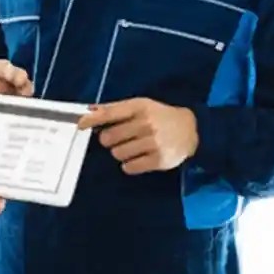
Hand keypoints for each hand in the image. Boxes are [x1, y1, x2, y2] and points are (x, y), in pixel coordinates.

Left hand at [77, 98, 198, 174]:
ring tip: (134, 147)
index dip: (92, 120)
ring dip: (121, 152)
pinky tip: (139, 157)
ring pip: (117, 154)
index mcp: (140, 108)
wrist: (192, 130)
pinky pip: (129, 167)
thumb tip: (90, 110)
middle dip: (109, 140)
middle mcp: (146, 124)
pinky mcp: (159, 160)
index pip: (110, 113)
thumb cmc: (160, 116)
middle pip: (108, 138)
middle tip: (121, 138)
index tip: (80, 125)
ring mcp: (153, 142)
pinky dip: (130, 165)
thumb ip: (115, 108)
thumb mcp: (141, 105)